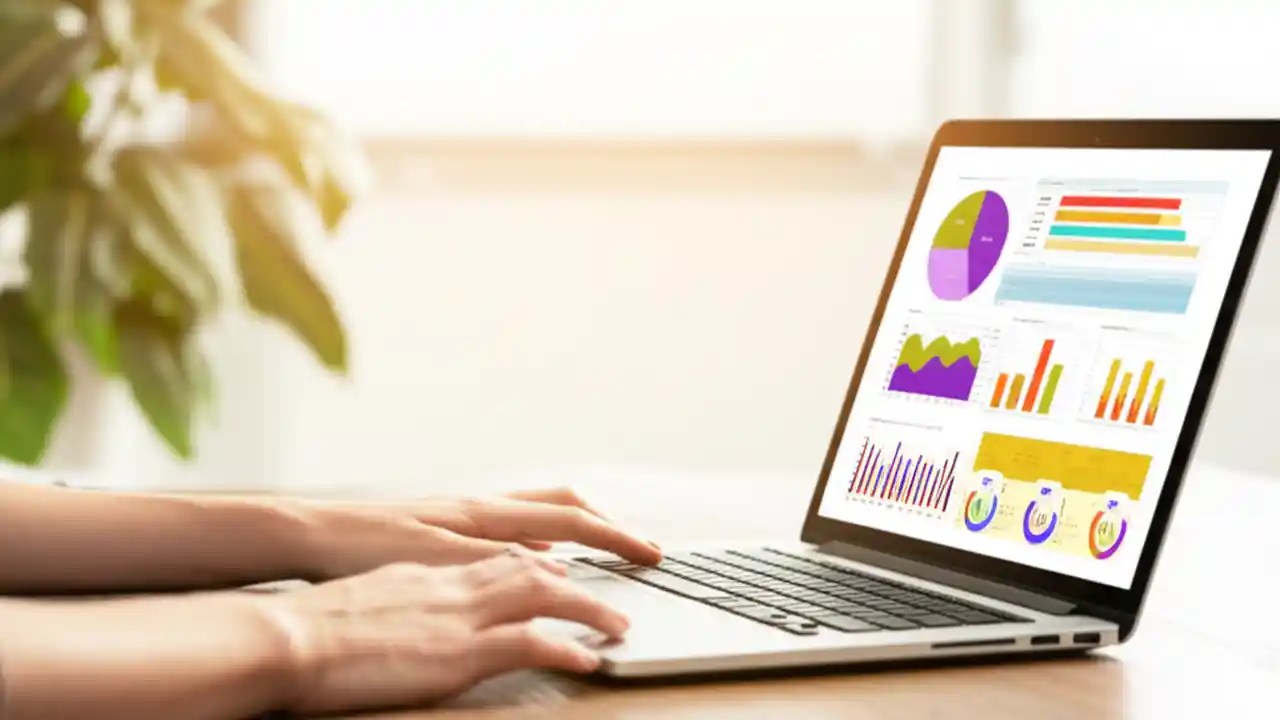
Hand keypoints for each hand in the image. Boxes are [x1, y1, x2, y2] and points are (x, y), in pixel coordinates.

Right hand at [264, 555, 626, 714]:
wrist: (289, 635)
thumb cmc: (314, 626)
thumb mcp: (371, 597)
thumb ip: (408, 595)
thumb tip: (424, 609)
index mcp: (431, 569)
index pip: (500, 553)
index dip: (540, 559)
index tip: (565, 567)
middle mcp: (453, 581)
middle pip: (534, 564)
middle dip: (582, 571)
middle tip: (615, 582)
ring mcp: (459, 613)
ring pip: (545, 593)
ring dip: (589, 607)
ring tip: (620, 624)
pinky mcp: (459, 650)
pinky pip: (530, 643)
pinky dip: (565, 648)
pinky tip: (588, 660)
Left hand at [297, 487, 660, 579]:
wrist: (309, 532)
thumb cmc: (363, 547)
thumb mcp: (433, 561)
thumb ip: (493, 561)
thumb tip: (551, 561)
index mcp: (483, 514)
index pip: (568, 522)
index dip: (615, 538)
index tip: (651, 553)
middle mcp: (479, 506)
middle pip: (562, 503)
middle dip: (606, 524)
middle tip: (637, 546)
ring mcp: (463, 513)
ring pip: (537, 511)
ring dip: (576, 527)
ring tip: (599, 548)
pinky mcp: (445, 526)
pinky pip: (512, 526)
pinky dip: (541, 539)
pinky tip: (535, 560)